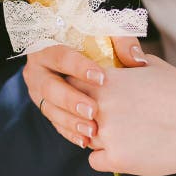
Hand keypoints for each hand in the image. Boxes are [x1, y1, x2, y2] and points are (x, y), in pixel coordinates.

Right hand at [23, 38, 148, 148]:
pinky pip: (55, 123)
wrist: (76, 49)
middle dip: (71, 100)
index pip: (60, 56)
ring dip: (71, 121)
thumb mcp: (105, 34)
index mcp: (47, 48)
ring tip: (92, 131)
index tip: (102, 78)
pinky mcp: (46, 108)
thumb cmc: (92, 40)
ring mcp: (39, 92)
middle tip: (93, 111)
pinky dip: (70, 133)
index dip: (79, 67)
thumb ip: (121, 41)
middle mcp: (38, 71)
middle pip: (50, 87)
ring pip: (50, 109)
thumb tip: (137, 60)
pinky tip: (85, 141)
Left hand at [70, 52, 175, 175]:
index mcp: (107, 81)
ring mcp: (108, 133)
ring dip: (97, 137)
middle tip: (101, 119)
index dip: (77, 91)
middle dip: (82, 115)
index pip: (69, 84)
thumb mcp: (152, 65)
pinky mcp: (118, 158)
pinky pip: (95, 161)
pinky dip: (107, 158)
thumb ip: (126, 63)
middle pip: (71, 112)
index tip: (88, 96)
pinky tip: (127, 151)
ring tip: (123, 135)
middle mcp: (101, 106)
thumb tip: (118, 60)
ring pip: (83, 138)